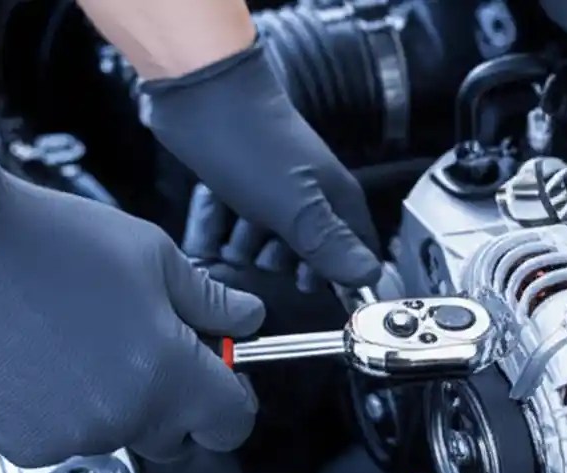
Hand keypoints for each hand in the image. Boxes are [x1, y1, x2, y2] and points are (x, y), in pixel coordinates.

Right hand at [0, 153, 265, 466]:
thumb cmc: (50, 245)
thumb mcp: (153, 256)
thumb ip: (211, 301)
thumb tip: (246, 320)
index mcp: (169, 374)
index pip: (232, 422)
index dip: (232, 397)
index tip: (220, 375)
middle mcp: (124, 415)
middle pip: (177, 435)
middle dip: (175, 400)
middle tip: (148, 346)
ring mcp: (73, 435)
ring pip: (120, 433)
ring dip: (117, 400)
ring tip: (86, 339)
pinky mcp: (26, 443)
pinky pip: (67, 436)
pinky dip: (65, 408)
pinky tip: (50, 358)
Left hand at [143, 41, 381, 289]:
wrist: (197, 90)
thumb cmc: (251, 141)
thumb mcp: (296, 207)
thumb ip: (330, 247)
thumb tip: (369, 279)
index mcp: (334, 198)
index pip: (357, 247)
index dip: (339, 275)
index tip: (312, 289)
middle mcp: (307, 193)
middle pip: (305, 249)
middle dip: (279, 263)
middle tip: (263, 258)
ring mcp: (271, 187)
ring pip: (263, 238)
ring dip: (242, 249)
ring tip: (229, 242)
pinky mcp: (237, 181)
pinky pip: (230, 221)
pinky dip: (215, 231)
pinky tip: (204, 236)